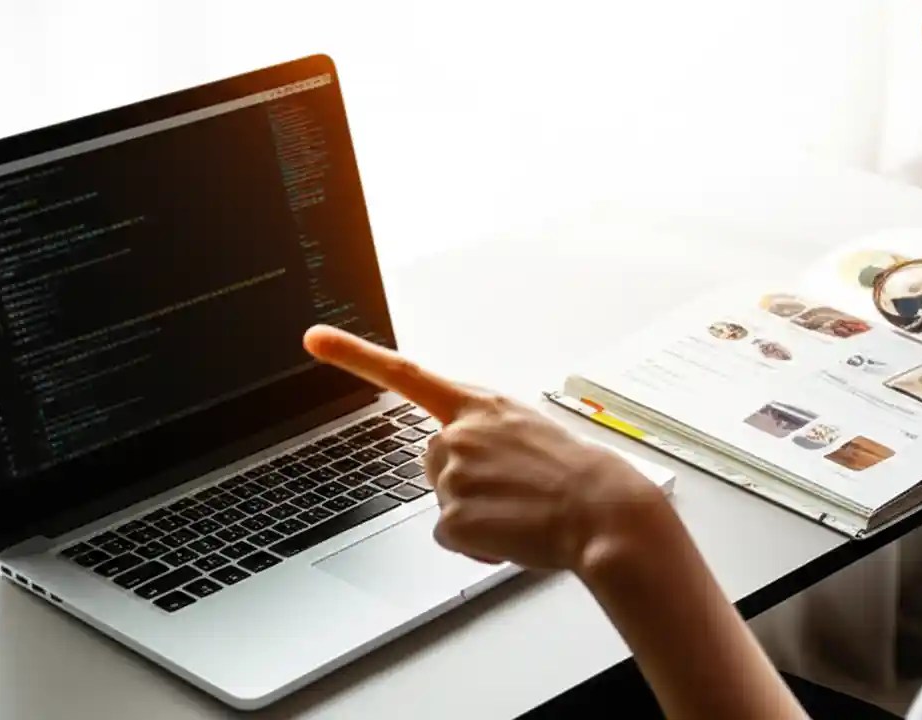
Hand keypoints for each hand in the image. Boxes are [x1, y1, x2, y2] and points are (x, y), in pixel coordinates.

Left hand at [302, 325, 669, 571]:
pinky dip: (478, 543)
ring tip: (521, 511)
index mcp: (482, 404)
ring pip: (444, 499)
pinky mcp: (453, 515)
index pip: (407, 374)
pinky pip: (453, 535)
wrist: (605, 512)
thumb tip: (471, 463)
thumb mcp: (533, 432)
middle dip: (461, 477)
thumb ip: (490, 434)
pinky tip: (512, 533)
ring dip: (475, 511)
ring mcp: (453, 474)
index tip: (315, 339)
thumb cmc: (582, 474)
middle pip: (432, 458)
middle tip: (512, 489)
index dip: (354, 355)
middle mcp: (460, 432)